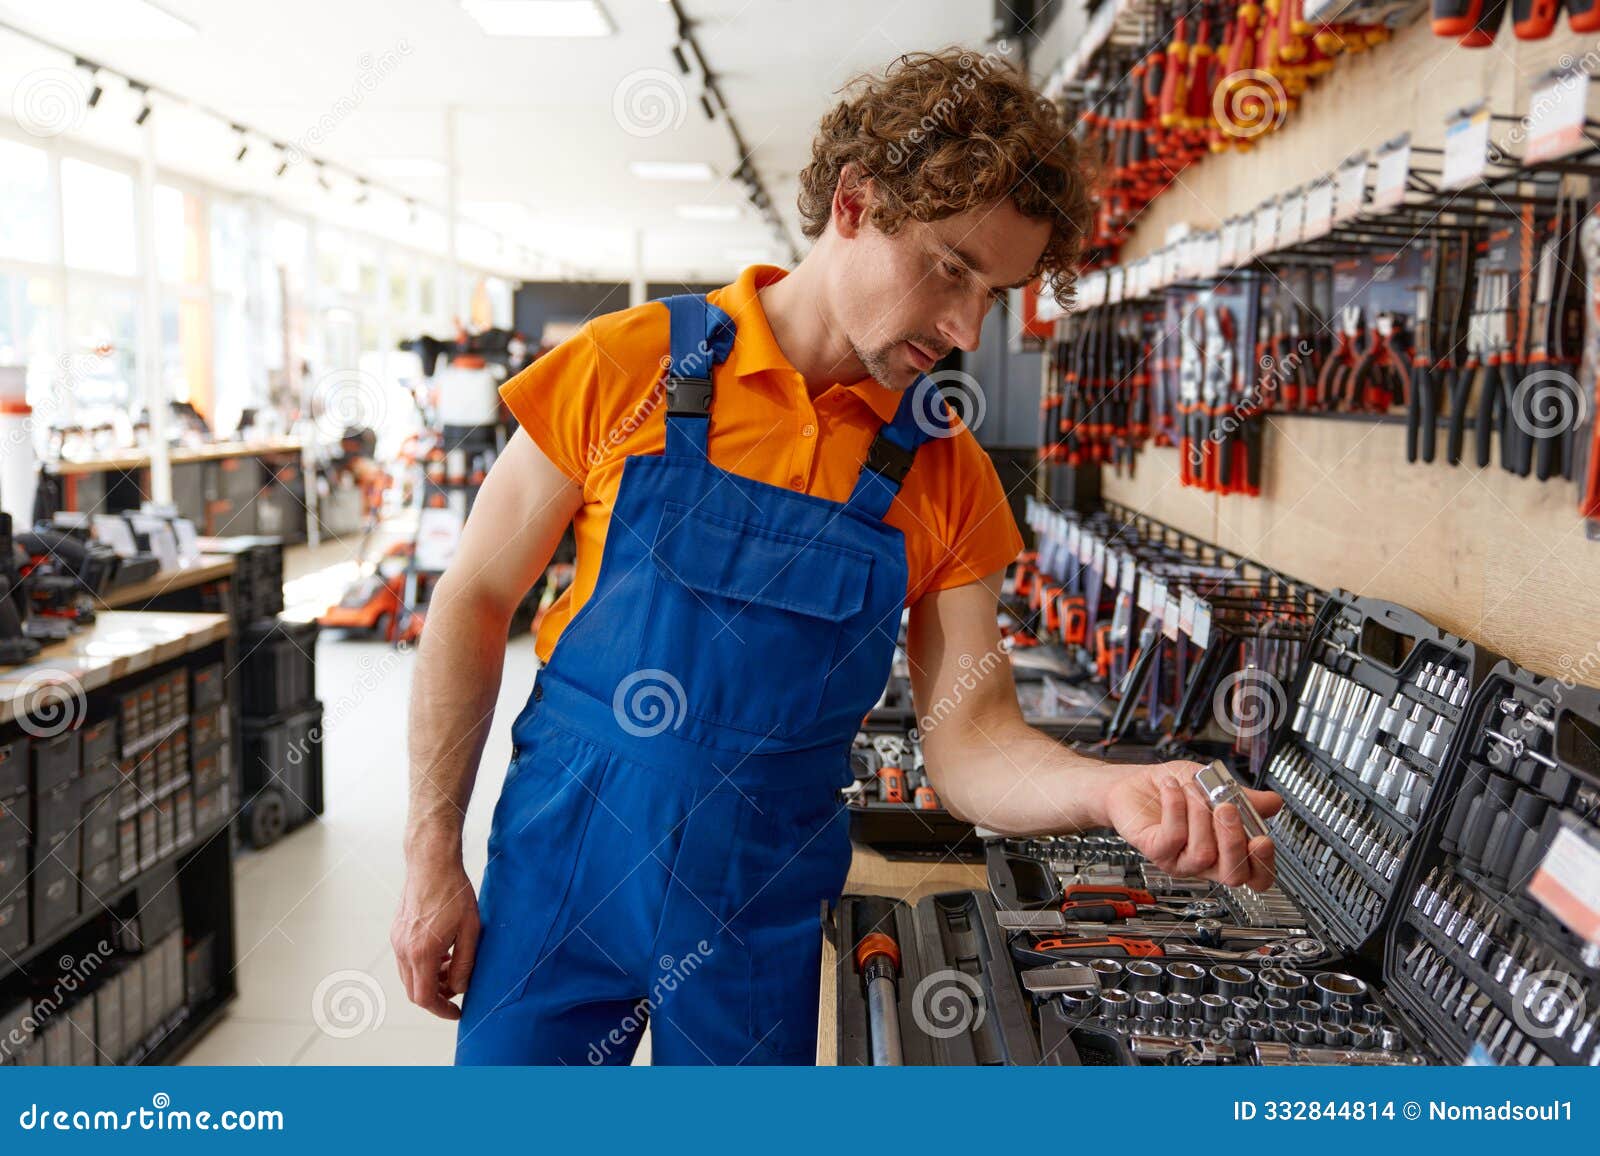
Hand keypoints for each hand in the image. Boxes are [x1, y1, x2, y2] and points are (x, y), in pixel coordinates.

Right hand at [391, 854, 479, 1019]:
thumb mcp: (470, 930)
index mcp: (422, 953)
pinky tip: (442, 953)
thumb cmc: (454, 893)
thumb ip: (465, 964)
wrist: (431, 863)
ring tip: (453, 969)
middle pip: (414, 991)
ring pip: (409, 976)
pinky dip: (423, 966)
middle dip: (437, 997)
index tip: (457, 1012)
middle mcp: (403, 949)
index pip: (425, 998)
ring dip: (430, 980)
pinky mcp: (397, 932)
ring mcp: (397, 940)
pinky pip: (406, 960)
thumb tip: (459, 988)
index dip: (442, 1010)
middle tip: (457, 990)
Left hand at [1103, 761, 1281, 890]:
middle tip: (1227, 808)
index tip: (1263, 840)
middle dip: (1234, 841)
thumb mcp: (1214, 786)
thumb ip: (1244, 796)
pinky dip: (1176, 808)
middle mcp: (1204, 861)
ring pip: (1203, 853)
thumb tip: (1273, 803)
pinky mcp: (1155, 850)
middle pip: (1233, 875)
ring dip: (1200, 816)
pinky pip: (1173, 837)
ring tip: (1193, 790)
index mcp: (1226, 850)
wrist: (1132, 783)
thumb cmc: (1173, 789)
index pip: (1255, 875)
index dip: (1263, 864)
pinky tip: (1172, 789)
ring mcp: (1178, 860)